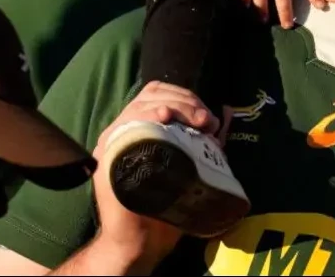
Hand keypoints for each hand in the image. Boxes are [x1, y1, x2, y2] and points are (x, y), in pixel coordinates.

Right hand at [88, 82, 214, 270]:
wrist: (142, 240)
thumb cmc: (166, 204)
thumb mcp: (191, 165)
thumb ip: (204, 140)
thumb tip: (226, 112)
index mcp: (139, 128)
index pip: (157, 93)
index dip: (184, 96)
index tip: (207, 116)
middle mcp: (123, 130)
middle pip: (150, 96)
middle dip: (183, 102)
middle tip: (205, 120)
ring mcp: (113, 142)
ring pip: (138, 107)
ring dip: (171, 107)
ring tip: (195, 121)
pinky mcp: (108, 156)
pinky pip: (124, 128)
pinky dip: (146, 118)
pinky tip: (164, 119)